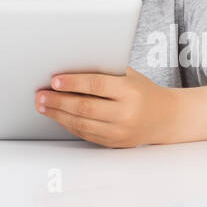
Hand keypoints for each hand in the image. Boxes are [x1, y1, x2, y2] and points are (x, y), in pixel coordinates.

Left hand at [36, 68, 176, 147]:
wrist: (165, 117)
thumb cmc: (142, 90)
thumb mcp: (128, 75)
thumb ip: (103, 71)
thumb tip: (68, 64)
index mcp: (129, 91)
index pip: (95, 85)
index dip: (72, 83)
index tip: (54, 80)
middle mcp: (125, 114)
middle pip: (85, 107)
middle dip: (58, 101)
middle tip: (40, 95)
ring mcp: (120, 132)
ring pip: (82, 124)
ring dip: (58, 115)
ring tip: (43, 106)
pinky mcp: (114, 143)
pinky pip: (86, 134)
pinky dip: (69, 125)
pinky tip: (58, 116)